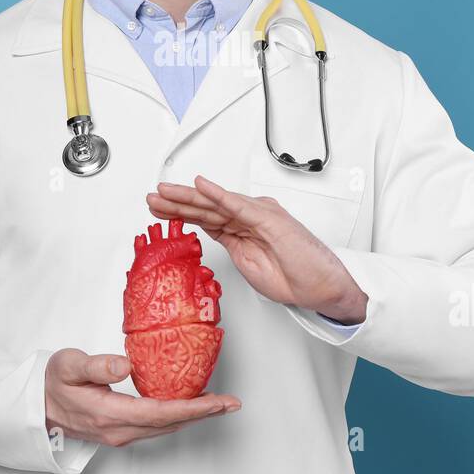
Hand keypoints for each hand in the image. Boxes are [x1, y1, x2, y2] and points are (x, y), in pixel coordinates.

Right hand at [44, 349, 240, 448]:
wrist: (35, 405)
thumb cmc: (51, 383)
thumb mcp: (68, 365)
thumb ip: (96, 365)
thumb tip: (124, 366)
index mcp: (108, 414)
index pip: (160, 413)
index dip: (193, 407)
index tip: (217, 402)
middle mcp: (119, 430)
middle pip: (170, 423)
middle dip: (203, 413)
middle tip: (230, 403)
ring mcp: (120, 433)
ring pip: (165, 427)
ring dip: (193, 415)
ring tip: (218, 403)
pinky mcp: (121, 430)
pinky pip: (157, 425)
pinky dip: (178, 414)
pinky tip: (188, 404)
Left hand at [146, 175, 367, 322]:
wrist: (321, 287)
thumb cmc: (294, 278)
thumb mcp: (249, 264)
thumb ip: (230, 245)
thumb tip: (210, 235)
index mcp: (243, 229)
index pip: (205, 217)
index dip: (179, 212)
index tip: (157, 210)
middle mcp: (249, 217)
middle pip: (206, 207)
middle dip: (176, 202)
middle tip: (152, 197)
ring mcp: (259, 215)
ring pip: (216, 203)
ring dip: (188, 196)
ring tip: (164, 192)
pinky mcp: (269, 219)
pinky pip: (238, 205)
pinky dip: (218, 195)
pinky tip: (200, 187)